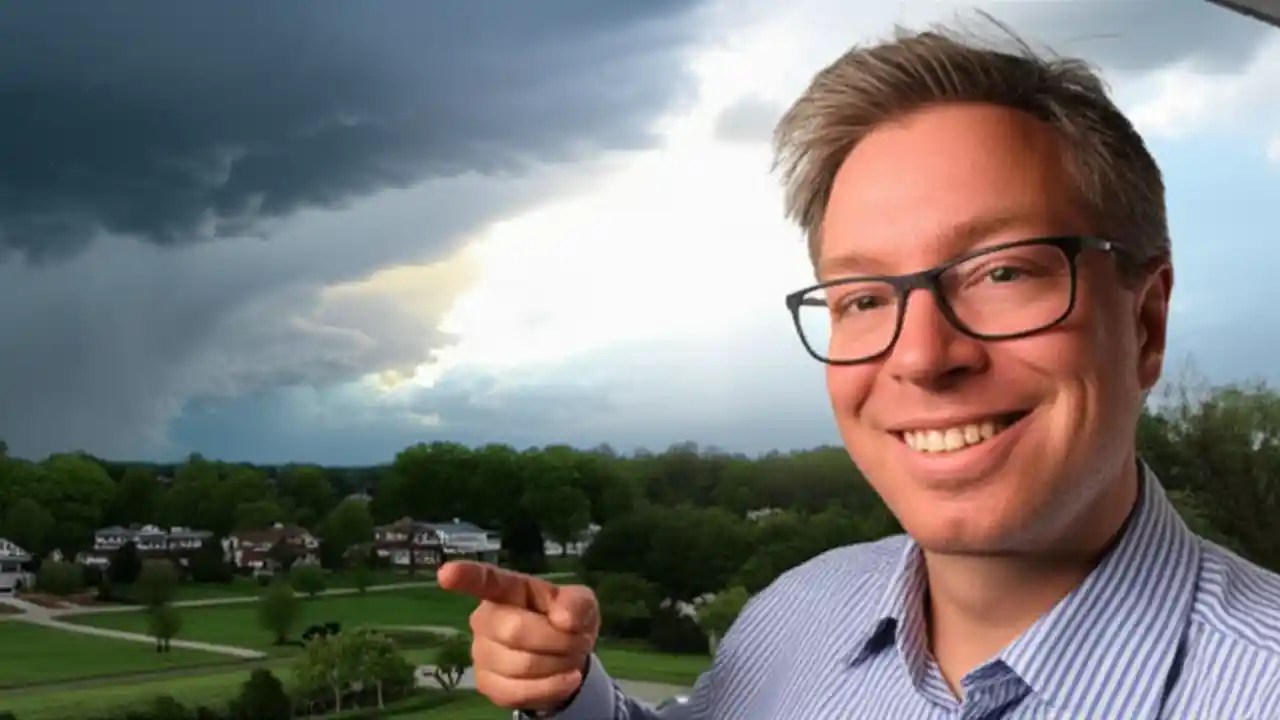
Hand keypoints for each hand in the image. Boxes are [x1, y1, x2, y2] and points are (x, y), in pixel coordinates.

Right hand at [437, 560, 599, 711]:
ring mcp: (481, 652)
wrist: (568, 658)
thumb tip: (562, 619)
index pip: (485, 580)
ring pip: (521, 664)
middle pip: (515, 630)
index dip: (466, 576)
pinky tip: (566, 679)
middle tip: (577, 640)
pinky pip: (518, 691)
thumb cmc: (566, 620)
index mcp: (508, 590)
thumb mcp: (581, 604)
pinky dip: (551, 688)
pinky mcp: (486, 683)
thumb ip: (577, 603)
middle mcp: (485, 618)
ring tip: (569, 658)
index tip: (446, 574)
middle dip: (557, 639)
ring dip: (558, 665)